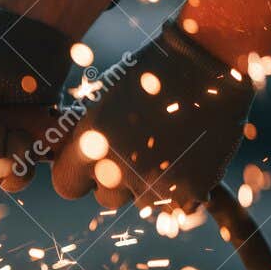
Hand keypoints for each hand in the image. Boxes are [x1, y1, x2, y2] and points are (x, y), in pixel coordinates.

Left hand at [51, 21, 254, 211]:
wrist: (208, 64)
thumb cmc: (151, 75)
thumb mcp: (104, 100)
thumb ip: (85, 137)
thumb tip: (62, 158)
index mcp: (90, 145)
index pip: (67, 185)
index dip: (81, 176)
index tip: (94, 165)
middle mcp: (116, 170)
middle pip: (106, 198)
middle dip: (118, 182)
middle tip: (142, 151)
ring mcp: (154, 184)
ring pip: (144, 203)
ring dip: (153, 185)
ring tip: (171, 145)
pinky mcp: (190, 192)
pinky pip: (179, 205)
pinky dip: (185, 188)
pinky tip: (192, 155)